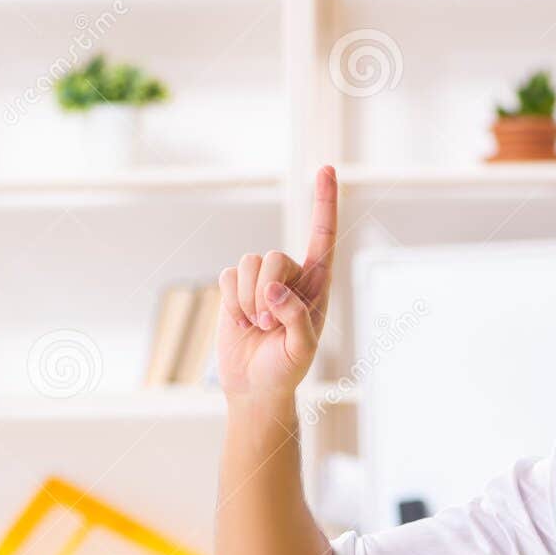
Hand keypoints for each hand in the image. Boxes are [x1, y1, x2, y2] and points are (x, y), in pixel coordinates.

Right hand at [215, 165, 336, 400]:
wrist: (255, 386)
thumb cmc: (286, 370)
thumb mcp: (301, 349)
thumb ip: (296, 317)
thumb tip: (275, 290)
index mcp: (317, 285)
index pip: (323, 236)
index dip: (324, 202)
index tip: (327, 167)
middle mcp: (290, 277)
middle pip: (273, 256)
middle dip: (266, 293)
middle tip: (269, 325)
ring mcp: (261, 281)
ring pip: (248, 264)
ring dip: (248, 300)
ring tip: (257, 327)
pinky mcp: (235, 288)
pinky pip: (227, 277)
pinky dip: (232, 302)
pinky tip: (240, 322)